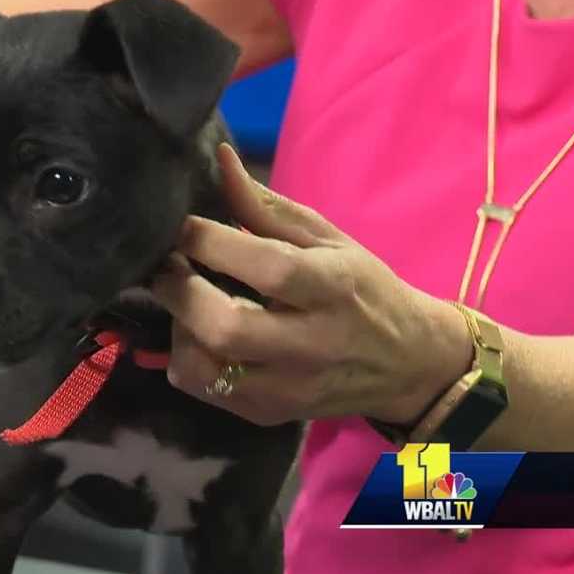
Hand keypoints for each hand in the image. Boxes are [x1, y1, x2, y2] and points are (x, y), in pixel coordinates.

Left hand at [150, 144, 471, 426]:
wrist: (407, 364)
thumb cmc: (362, 288)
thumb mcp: (327, 238)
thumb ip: (266, 206)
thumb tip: (219, 159)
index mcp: (332, 288)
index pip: (265, 266)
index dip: (209, 241)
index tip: (180, 224)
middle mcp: (311, 344)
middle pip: (224, 327)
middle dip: (179, 291)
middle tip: (167, 266)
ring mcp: (288, 388)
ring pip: (203, 368)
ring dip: (178, 328)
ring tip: (186, 301)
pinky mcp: (268, 414)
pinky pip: (204, 389)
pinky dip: (187, 357)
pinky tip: (200, 333)